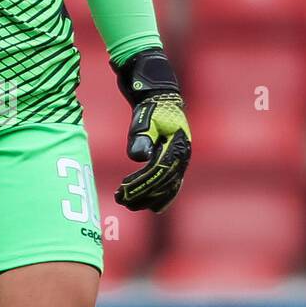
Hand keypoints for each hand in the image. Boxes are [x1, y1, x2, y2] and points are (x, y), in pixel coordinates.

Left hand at [112, 48, 191, 212]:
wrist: (162, 98)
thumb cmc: (151, 108)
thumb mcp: (145, 119)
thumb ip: (142, 137)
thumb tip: (139, 157)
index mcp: (177, 146)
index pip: (157, 172)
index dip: (140, 185)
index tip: (123, 192)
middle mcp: (183, 156)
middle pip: (163, 183)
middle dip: (142, 195)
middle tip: (122, 202)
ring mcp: (182, 160)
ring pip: (168, 187)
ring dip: (150, 198)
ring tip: (130, 205)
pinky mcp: (177, 162)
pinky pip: (172, 185)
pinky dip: (163, 197)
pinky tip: (153, 207)